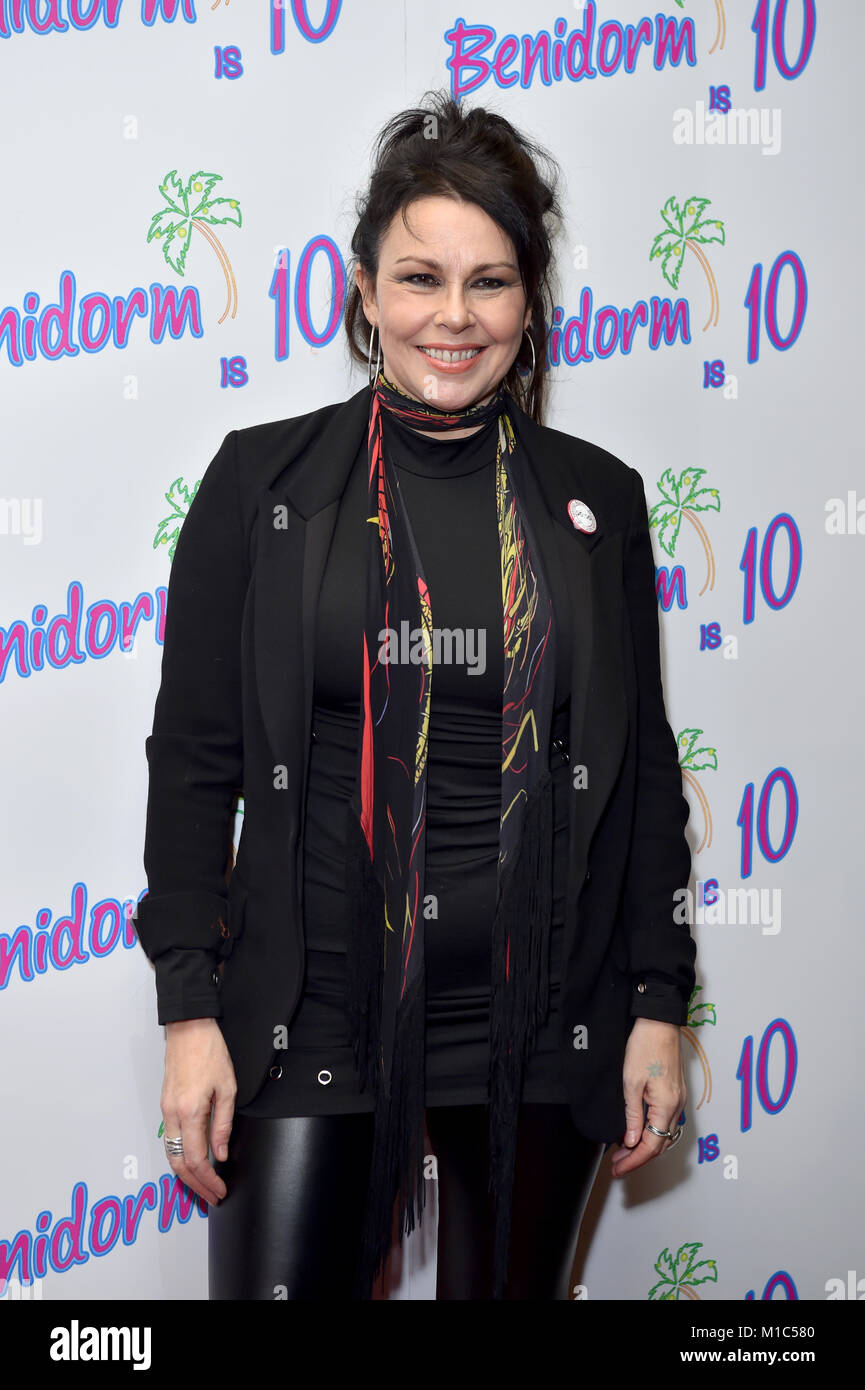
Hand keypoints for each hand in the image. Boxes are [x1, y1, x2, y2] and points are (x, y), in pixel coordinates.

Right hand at [161, 1018, 236, 1206]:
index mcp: (190, 1112)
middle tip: (212, 1196)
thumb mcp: (228, 1088)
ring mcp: (166, 1110)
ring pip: (170, 1154)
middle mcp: (172, 1115)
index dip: (207, 1180)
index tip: (220, 1190)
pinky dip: (179, 1157)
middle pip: (178, 1164)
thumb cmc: (211, 1052)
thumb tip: (220, 1154)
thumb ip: (223, 1125)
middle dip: (195, 1185)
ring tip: (204, 1186)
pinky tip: (193, 1162)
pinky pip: (170, 1140)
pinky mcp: (165, 1105)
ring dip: (186, 1174)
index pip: (195, 1159)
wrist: (189, 1028)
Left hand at [609, 1017, 685, 1176]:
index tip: (618, 1168)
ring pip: (664, 1134)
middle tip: (617, 1164)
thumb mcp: (631, 1083)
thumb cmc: (645, 1046)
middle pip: (660, 1144)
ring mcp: (678, 1099)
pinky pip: (665, 1122)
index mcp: (666, 1105)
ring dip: (645, 1146)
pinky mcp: (674, 1092)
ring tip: (623, 1152)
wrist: (658, 1022)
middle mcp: (677, 1106)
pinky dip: (652, 1133)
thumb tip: (630, 1141)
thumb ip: (633, 1115)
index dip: (634, 1161)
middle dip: (638, 1157)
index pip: (652, 1145)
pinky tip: (637, 1133)